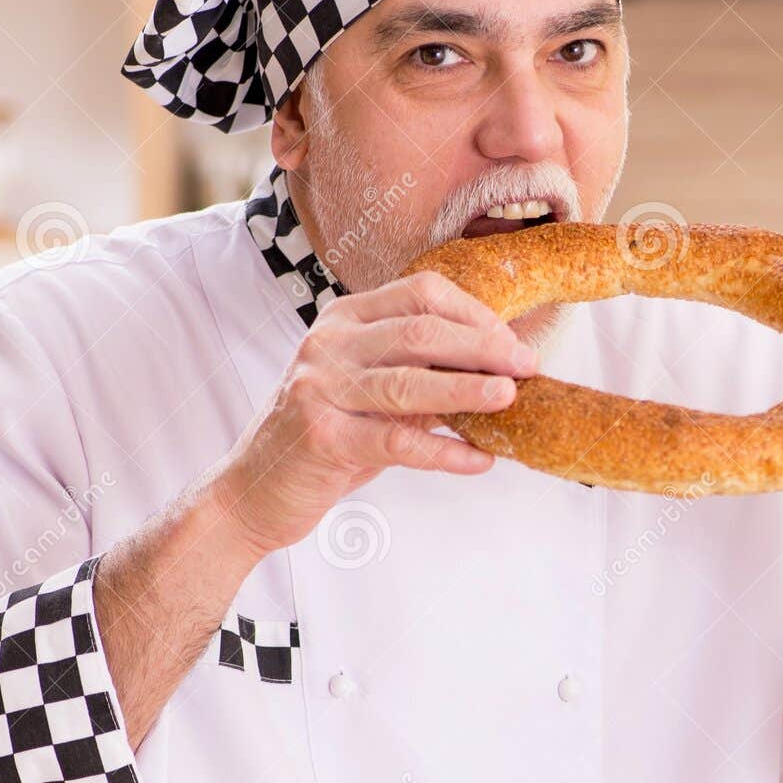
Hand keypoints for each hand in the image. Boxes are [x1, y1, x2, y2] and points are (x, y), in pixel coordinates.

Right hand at [212, 271, 535, 557]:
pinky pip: (396, 442)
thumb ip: (422, 377)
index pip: (420, 292)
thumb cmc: (326, 436)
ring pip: (408, 383)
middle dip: (483, 347)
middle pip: (420, 331)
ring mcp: (319, 388)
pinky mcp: (321, 437)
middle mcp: (328, 344)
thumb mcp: (371, 394)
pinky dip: (444, 452)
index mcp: (345, 320)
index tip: (513, 341)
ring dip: (467, 390)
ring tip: (511, 398)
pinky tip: (479, 461)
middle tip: (528, 366)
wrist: (254, 490)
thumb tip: (500, 373)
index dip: (474, 313)